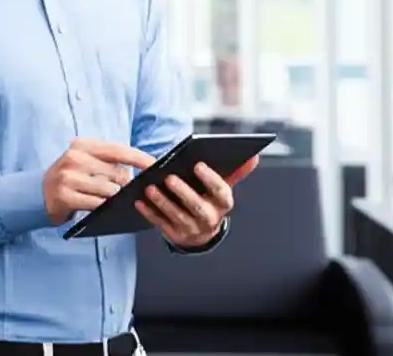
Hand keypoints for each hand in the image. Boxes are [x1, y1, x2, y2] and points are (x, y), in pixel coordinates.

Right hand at [43, 138, 156, 224]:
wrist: (40, 194)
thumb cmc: (72, 178)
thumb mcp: (86, 162)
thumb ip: (110, 163)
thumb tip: (136, 175)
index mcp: (82, 145)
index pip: (117, 150)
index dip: (139, 158)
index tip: (155, 165)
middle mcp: (74, 157)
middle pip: (116, 173)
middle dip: (124, 184)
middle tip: (121, 190)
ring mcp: (68, 176)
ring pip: (109, 190)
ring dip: (113, 198)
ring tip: (107, 198)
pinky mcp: (65, 195)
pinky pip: (97, 204)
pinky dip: (102, 207)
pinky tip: (99, 206)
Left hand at [135, 155, 259, 248]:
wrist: (200, 232)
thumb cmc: (209, 200)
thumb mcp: (221, 188)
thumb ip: (234, 172)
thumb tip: (254, 156)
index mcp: (223, 204)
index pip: (221, 192)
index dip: (210, 179)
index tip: (198, 165)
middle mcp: (210, 218)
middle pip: (197, 206)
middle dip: (183, 192)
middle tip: (169, 177)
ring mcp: (192, 229)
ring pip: (177, 216)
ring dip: (162, 202)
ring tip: (149, 187)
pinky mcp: (175, 235)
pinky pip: (160, 224)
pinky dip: (149, 212)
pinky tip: (138, 201)